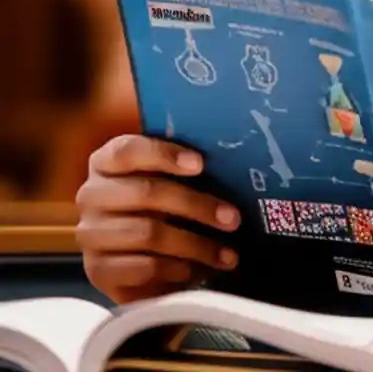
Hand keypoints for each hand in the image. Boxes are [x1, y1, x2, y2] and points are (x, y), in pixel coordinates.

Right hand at [76, 135, 240, 303]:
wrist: (143, 267)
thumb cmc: (166, 213)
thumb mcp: (175, 185)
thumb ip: (188, 171)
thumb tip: (232, 162)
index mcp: (107, 164)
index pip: (127, 150)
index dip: (163, 154)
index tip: (200, 164)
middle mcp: (91, 195)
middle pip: (146, 192)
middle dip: (196, 205)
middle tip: (233, 218)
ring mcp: (90, 234)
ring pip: (149, 233)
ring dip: (196, 244)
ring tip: (227, 254)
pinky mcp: (98, 270)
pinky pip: (143, 266)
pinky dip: (176, 268)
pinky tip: (196, 270)